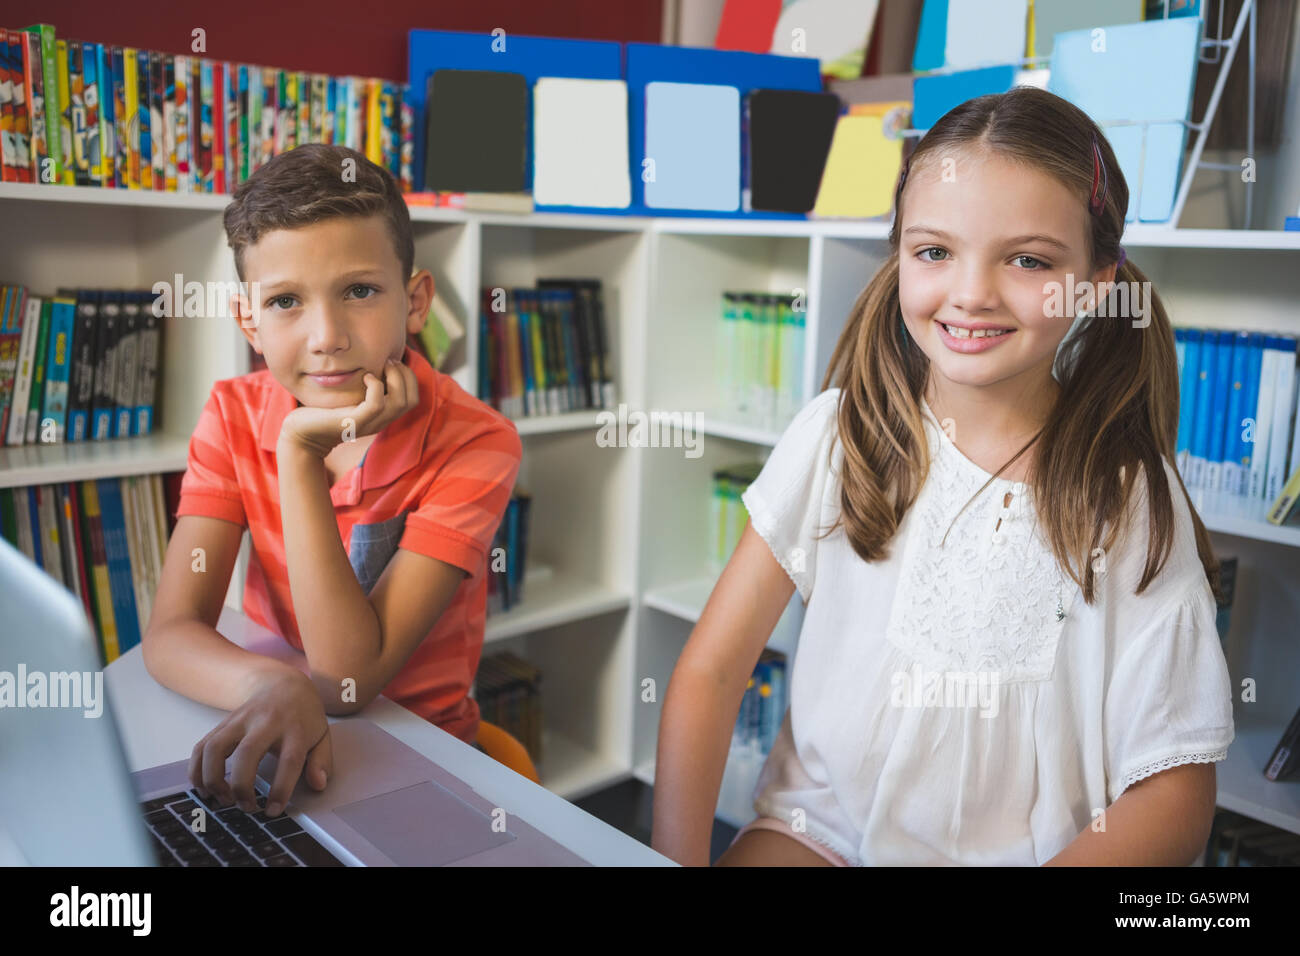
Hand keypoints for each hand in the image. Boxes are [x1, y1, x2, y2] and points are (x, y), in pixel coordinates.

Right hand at [188, 669, 332, 817]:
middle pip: (247, 753)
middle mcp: (266, 722)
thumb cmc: (303, 716)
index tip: (273, 810)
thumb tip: (318, 785)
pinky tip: (203, 787)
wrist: (283, 683)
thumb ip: (322, 761)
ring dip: (213, 779)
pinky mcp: (223, 723)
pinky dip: (196, 769)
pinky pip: (202, 746)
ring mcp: (241, 721)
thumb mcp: (322, 735)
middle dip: (242, 786)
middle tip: (246, 807)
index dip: (281, 789)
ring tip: (222, 799)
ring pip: (216, 747)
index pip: (290, 760)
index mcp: (295, 728)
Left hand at [278, 357, 419, 458]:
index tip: (394, 362)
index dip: (409, 377)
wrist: (303, 433)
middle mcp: (380, 422)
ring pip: (399, 402)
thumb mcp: (351, 396)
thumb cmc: (324, 410)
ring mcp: (369, 424)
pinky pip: (376, 404)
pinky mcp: (354, 422)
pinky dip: (375, 385)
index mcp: (383, 416)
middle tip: (389, 361)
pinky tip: (365, 376)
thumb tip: (375, 361)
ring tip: (382, 365)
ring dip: (394, 378)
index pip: (413, 399)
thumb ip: (365, 386)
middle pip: (411, 400)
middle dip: (405, 375)